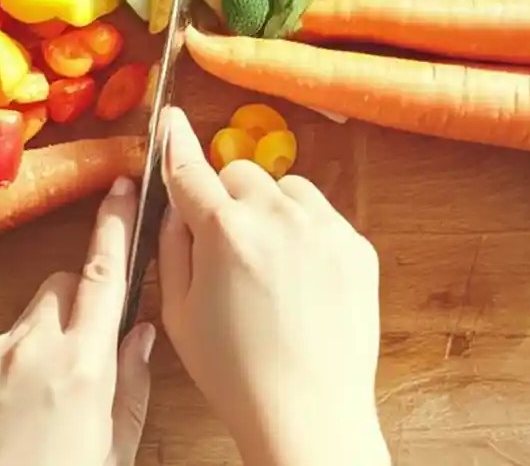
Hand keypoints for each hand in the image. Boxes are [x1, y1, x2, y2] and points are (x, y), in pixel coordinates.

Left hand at [0, 178, 155, 465]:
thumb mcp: (111, 453)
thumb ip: (130, 386)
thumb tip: (141, 335)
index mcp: (83, 367)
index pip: (105, 276)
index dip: (117, 227)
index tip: (125, 190)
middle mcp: (30, 348)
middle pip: (62, 289)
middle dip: (79, 305)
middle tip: (87, 352)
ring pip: (24, 324)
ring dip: (38, 346)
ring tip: (38, 410)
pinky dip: (0, 374)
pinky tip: (2, 423)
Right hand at [157, 108, 388, 465]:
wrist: (309, 412)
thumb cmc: (236, 373)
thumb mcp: (179, 312)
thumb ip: (171, 245)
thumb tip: (174, 204)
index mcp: (224, 231)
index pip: (190, 168)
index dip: (175, 141)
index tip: (171, 118)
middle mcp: (277, 216)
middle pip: (241, 173)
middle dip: (228, 198)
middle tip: (226, 246)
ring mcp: (324, 228)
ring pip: (287, 189)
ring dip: (271, 211)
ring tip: (269, 266)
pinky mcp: (358, 246)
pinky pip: (323, 216)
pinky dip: (307, 233)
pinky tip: (300, 281)